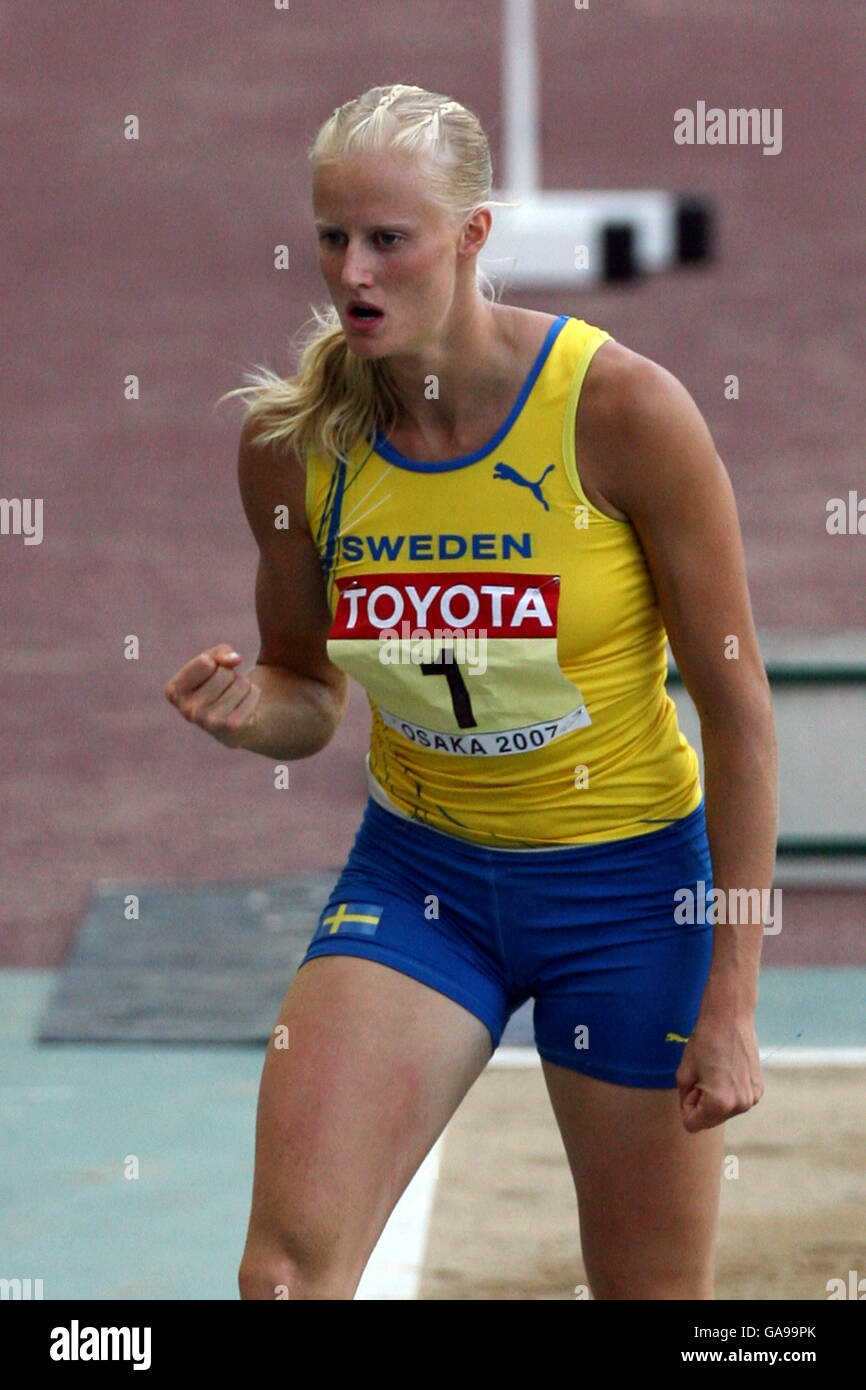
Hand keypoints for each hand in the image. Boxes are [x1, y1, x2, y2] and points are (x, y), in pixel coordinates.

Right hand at [165, 643, 260, 748]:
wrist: (231, 722)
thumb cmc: (216, 685)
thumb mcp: (211, 661)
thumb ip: (219, 652)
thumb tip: (236, 659)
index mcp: (174, 692)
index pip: (205, 662)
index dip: (214, 662)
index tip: (211, 674)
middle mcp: (188, 710)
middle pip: (225, 672)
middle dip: (229, 674)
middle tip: (223, 689)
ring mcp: (209, 721)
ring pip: (241, 682)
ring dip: (242, 684)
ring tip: (233, 697)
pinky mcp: (232, 726)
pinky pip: (253, 693)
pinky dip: (253, 694)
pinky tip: (243, 706)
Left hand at [676, 1013, 762, 1131]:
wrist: (730, 1017)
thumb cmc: (704, 1041)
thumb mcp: (684, 1072)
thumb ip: (685, 1099)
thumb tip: (691, 1113)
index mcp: (720, 1103)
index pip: (692, 1124)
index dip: (686, 1104)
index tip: (692, 1083)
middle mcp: (741, 1106)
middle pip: (709, 1121)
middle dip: (701, 1103)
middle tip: (703, 1074)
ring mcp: (752, 1098)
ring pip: (723, 1112)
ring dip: (714, 1097)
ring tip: (716, 1070)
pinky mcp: (759, 1089)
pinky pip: (736, 1101)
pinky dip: (728, 1091)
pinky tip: (727, 1069)